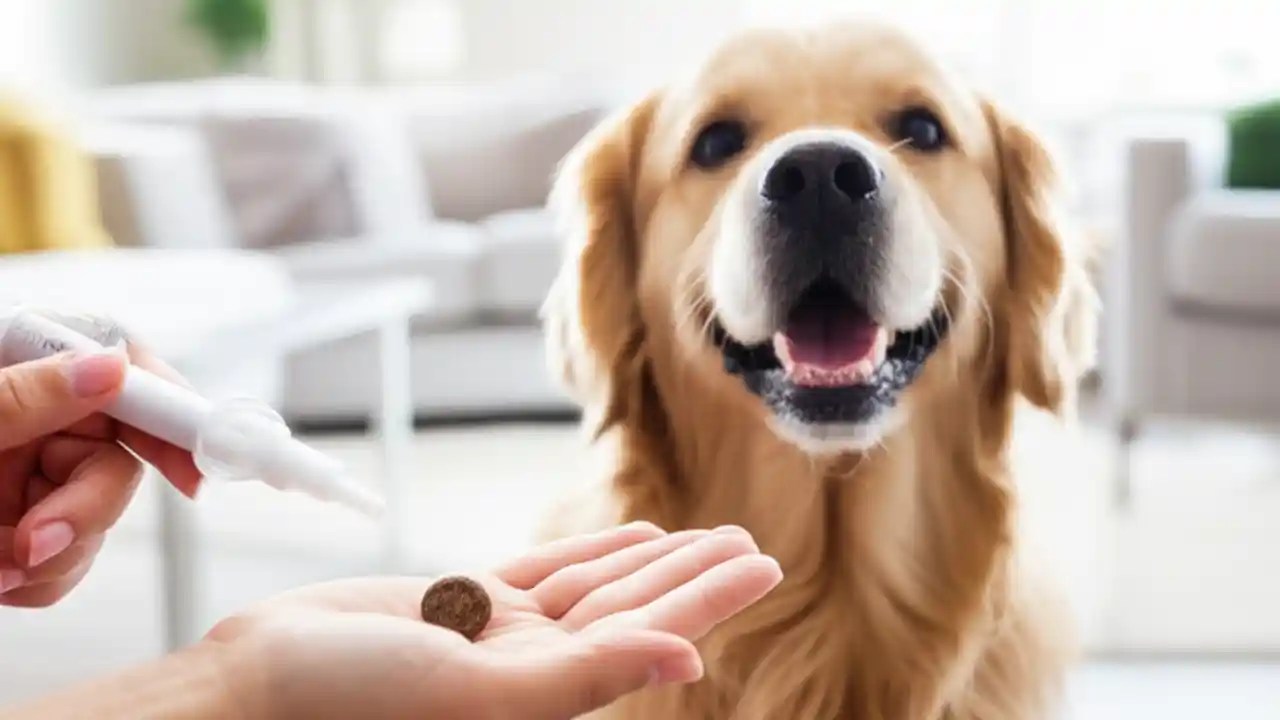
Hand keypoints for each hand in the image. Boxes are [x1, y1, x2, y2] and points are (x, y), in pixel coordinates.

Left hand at [0, 332, 200, 606]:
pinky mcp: (17, 532)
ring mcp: (26, 480)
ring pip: (97, 522)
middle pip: (117, 461)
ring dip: (55, 557)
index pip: (122, 372)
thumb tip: (110, 367)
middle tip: (38, 542)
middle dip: (88, 510)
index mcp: (21, 371)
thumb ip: (27, 395)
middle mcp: (35, 425)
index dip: (173, 413)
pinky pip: (63, 564)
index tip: (195, 467)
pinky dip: (36, 581)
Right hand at [206, 522, 782, 719]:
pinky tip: (630, 539)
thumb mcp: (480, 690)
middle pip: (634, 608)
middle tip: (751, 543)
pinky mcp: (462, 603)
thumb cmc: (354, 699)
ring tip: (706, 538)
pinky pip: (544, 571)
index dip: (708, 597)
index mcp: (546, 692)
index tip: (761, 564)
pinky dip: (589, 553)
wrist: (261, 684)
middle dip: (694, 575)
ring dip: (652, 561)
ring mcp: (499, 632)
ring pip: (597, 586)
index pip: (648, 632)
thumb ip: (585, 677)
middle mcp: (533, 665)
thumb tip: (686, 660)